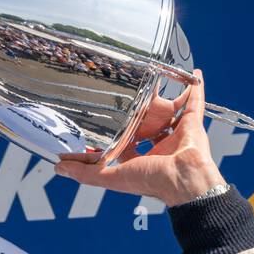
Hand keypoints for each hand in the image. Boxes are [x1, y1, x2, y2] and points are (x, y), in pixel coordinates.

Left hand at [53, 69, 226, 205]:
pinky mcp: (193, 125)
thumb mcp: (111, 177)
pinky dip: (196, 89)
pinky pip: (195, 103)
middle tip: (127, 96)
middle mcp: (159, 148)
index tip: (101, 125)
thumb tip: (58, 167)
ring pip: (168, 113)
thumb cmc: (151, 180)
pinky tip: (193, 73)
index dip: (113, 136)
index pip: (123, 146)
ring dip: (163, 99)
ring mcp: (177, 135)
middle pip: (146, 127)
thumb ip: (85, 173)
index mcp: (141, 160)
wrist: (184, 179)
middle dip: (138, 115)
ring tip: (153, 80)